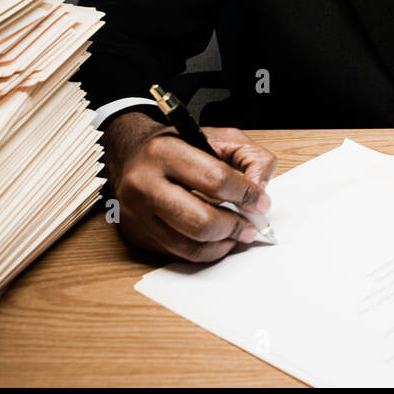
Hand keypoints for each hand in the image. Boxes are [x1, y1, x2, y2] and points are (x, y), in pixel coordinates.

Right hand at [101, 111, 276, 262]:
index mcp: (164, 152)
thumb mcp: (219, 138)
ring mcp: (137, 214)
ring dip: (223, 243)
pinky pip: (180, 255)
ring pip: (191, 245)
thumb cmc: (179, 147)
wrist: (131, 156)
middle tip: (250, 225)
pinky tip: (217, 238)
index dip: (247, 195)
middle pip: (201, 221)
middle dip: (235, 226)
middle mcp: (144, 184)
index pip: (215, 180)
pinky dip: (206, 251)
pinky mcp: (136, 235)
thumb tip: (260, 194)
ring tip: (236, 232)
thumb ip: (250, 158)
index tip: (261, 202)